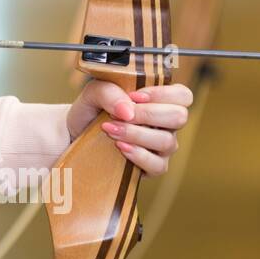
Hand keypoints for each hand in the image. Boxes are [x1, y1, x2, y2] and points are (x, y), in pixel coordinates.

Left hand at [65, 81, 191, 175]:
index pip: (183, 95)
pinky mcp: (153, 167)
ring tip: (110, 129)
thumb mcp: (93, 93)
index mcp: (159, 101)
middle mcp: (166, 124)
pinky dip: (138, 155)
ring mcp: (162, 146)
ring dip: (136, 134)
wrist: (76, 133)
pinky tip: (120, 147)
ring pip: (167, 141)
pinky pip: (158, 165)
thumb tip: (127, 110)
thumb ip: (108, 92)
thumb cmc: (91, 109)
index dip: (163, 94)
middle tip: (118, 115)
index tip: (134, 96)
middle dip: (147, 114)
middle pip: (179, 116)